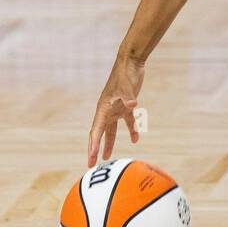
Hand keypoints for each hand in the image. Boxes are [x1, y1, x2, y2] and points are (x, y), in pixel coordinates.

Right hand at [87, 53, 143, 167]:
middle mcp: (107, 110)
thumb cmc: (126, 73)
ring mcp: (116, 108)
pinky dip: (131, 129)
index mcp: (103, 108)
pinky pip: (127, 121)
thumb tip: (132, 106)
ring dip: (109, 143)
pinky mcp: (126, 105)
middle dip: (95, 149)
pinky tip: (136, 139)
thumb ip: (128, 97)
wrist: (131, 62)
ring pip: (111, 129)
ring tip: (106, 157)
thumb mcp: (127, 86)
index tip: (91, 158)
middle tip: (91, 164)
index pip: (96, 130)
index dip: (94, 145)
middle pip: (99, 133)